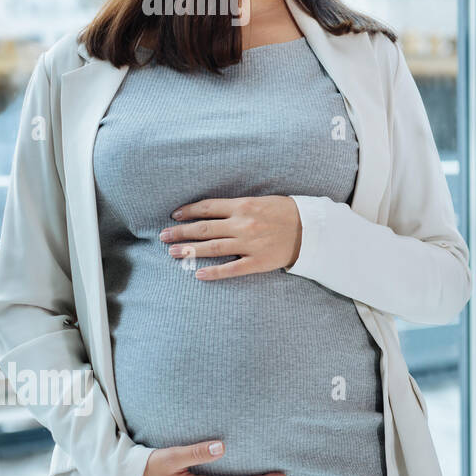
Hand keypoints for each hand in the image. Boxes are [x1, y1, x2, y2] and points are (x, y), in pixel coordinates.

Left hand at [161, 195, 301, 279]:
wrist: (312, 230)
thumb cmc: (288, 212)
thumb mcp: (262, 200)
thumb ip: (238, 206)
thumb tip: (213, 211)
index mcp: (243, 206)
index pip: (207, 208)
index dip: (188, 212)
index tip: (175, 216)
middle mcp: (243, 225)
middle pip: (204, 228)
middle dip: (180, 232)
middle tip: (163, 236)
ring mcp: (249, 245)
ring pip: (212, 248)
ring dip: (190, 250)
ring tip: (173, 252)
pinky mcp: (257, 262)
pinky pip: (231, 269)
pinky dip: (214, 272)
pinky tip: (199, 274)